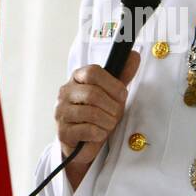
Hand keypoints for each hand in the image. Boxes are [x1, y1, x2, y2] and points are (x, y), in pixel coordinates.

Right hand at [55, 51, 140, 187]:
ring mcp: (61, 112)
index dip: (112, 84)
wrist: (84, 140)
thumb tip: (134, 55)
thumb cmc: (97, 114)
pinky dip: (99, 134)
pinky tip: (99, 134)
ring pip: (91, 113)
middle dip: (112, 107)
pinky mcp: (63, 132)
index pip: (92, 72)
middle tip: (116, 114)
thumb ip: (122, 76)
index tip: (122, 95)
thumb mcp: (111, 93)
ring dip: (107, 122)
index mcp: (77, 78)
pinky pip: (88, 130)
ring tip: (108, 125)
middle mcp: (65, 93)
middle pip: (93, 94)